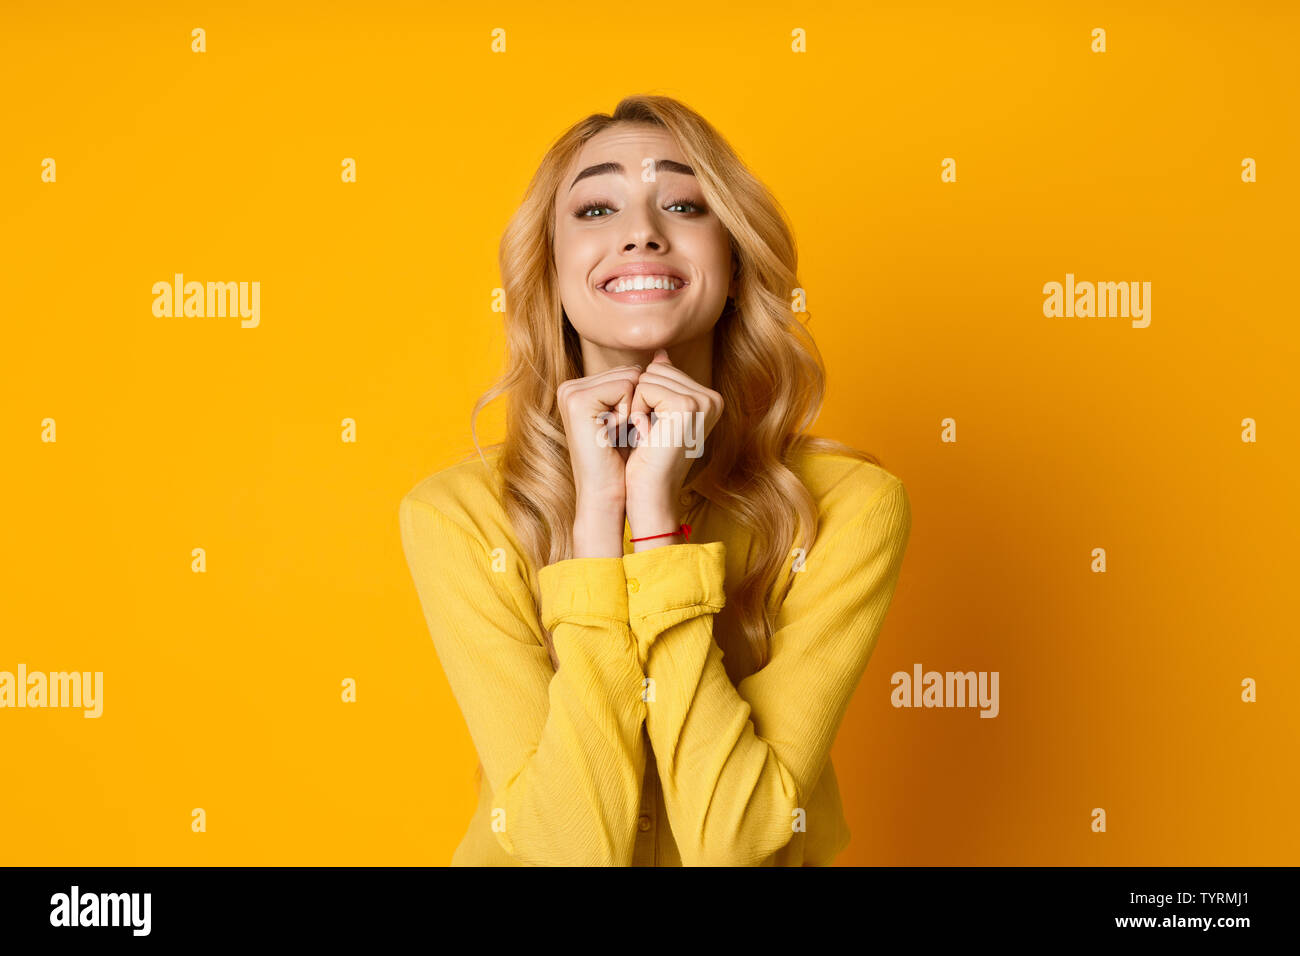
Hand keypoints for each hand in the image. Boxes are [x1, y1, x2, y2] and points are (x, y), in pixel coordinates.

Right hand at [556, 364, 643, 556]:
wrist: (608, 495)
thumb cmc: (625, 461)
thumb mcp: (637, 416)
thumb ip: (645, 383)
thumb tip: (664, 354)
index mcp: (581, 388)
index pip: (630, 373)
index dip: (641, 403)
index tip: (627, 431)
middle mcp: (571, 387)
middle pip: (631, 372)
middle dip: (639, 405)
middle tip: (623, 435)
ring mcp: (571, 392)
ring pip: (630, 378)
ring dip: (635, 410)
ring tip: (617, 435)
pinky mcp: (577, 400)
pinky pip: (625, 387)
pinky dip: (629, 413)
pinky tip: (613, 434)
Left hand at [624, 348, 722, 536]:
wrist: (650, 492)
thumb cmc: (648, 457)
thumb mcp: (657, 414)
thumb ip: (663, 382)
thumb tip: (661, 353)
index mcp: (710, 398)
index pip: (663, 369)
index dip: (646, 397)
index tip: (654, 429)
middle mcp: (713, 398)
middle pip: (656, 369)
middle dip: (641, 399)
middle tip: (649, 433)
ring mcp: (703, 400)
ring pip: (649, 377)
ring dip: (637, 406)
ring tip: (648, 434)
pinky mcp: (687, 405)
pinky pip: (645, 387)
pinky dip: (636, 411)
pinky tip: (646, 434)